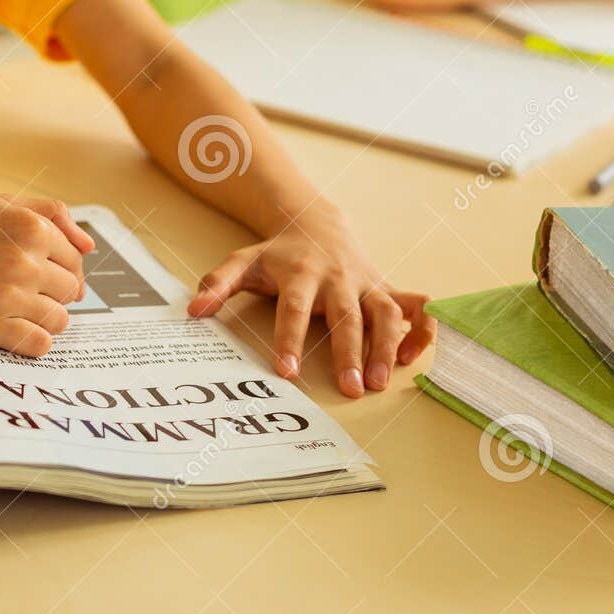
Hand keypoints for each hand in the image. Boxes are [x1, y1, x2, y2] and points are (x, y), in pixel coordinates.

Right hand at [0, 193, 91, 356]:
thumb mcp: (0, 202)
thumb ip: (51, 215)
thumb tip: (90, 248)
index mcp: (30, 226)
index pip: (76, 260)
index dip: (62, 268)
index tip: (40, 272)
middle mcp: (22, 260)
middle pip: (69, 291)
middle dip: (52, 292)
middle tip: (20, 288)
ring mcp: (3, 295)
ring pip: (59, 320)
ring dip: (45, 317)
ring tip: (17, 308)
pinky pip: (37, 345)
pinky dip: (33, 341)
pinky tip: (13, 328)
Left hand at [187, 206, 434, 398]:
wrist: (317, 223)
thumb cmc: (278, 253)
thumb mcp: (243, 261)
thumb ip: (218, 284)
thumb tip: (193, 310)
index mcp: (301, 273)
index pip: (294, 309)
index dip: (290, 339)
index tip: (287, 371)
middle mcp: (338, 278)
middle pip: (346, 316)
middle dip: (349, 353)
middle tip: (350, 390)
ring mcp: (366, 283)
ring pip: (385, 313)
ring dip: (387, 347)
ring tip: (380, 383)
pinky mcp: (386, 289)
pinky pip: (413, 307)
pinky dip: (421, 328)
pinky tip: (412, 356)